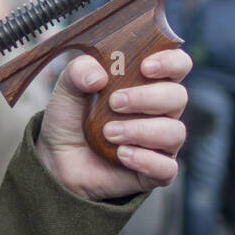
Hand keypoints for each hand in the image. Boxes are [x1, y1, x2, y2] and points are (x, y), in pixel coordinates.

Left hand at [36, 50, 190, 200]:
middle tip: (114, 103)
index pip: (178, 65)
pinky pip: (167, 168)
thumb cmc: (71, 118)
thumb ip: (78, 71)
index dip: (171, 62)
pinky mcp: (153, 171)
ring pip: (174, 132)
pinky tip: (122, 154)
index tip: (146, 67)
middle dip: (147, 97)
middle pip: (178, 97)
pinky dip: (146, 160)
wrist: (56, 159)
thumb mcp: (67, 89)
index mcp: (147, 83)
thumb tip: (98, 75)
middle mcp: (160, 112)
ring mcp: (159, 143)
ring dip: (141, 130)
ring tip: (109, 133)